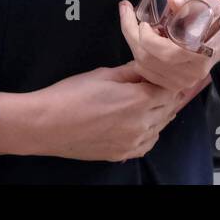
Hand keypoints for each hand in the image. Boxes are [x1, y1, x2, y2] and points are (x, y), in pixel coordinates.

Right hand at [31, 61, 210, 162]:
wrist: (46, 125)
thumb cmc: (71, 94)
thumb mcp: (103, 74)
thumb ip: (131, 72)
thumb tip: (149, 65)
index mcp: (139, 100)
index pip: (170, 88)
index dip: (171, 78)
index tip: (172, 71)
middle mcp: (142, 125)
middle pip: (169, 108)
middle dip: (168, 94)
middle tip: (165, 82)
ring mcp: (133, 143)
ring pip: (160, 127)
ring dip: (161, 113)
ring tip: (153, 101)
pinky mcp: (122, 154)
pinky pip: (147, 143)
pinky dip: (150, 132)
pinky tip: (142, 123)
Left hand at [118, 0, 219, 93]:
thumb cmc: (213, 16)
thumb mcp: (205, 2)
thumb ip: (189, 0)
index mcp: (200, 53)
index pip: (164, 52)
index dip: (146, 35)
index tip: (143, 20)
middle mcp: (192, 72)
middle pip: (148, 59)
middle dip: (131, 35)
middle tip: (127, 15)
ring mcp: (184, 82)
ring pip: (144, 67)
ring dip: (134, 44)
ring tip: (136, 26)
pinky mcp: (176, 85)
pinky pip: (147, 74)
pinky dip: (139, 56)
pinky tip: (142, 41)